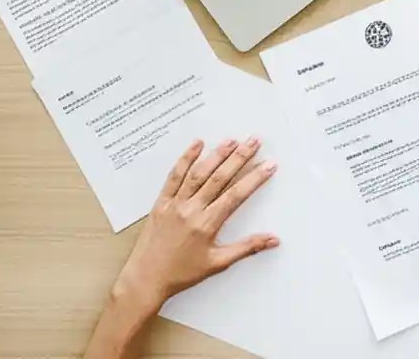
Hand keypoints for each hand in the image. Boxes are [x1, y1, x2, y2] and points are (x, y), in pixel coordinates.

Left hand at [84, 138, 279, 358]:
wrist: (146, 278)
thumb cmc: (181, 273)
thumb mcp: (218, 263)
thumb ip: (247, 248)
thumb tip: (273, 240)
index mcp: (207, 224)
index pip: (236, 195)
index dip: (254, 178)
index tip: (269, 165)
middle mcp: (191, 210)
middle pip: (220, 178)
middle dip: (240, 157)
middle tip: (254, 141)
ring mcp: (174, 204)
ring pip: (198, 173)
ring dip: (216, 154)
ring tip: (232, 140)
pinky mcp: (161, 203)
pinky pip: (174, 177)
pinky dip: (185, 159)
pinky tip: (196, 145)